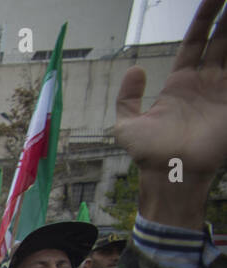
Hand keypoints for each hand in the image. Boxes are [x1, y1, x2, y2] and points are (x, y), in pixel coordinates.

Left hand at [117, 0, 226, 227]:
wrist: (170, 173)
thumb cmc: (149, 154)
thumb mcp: (126, 125)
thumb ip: (127, 98)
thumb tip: (135, 68)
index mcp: (181, 82)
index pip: (196, 41)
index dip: (205, 18)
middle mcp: (205, 82)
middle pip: (223, 41)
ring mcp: (223, 92)